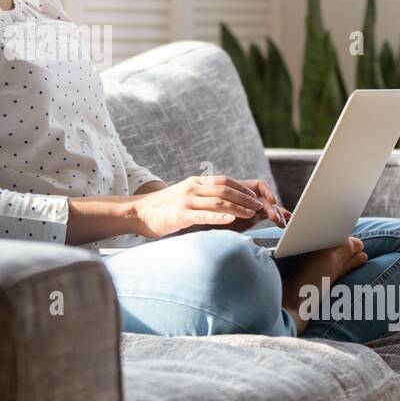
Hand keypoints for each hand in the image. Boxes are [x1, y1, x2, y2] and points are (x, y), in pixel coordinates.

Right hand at [174, 178, 289, 233]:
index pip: (225, 181)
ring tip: (252, 213)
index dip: (243, 188)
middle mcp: (193, 188)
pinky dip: (219, 217)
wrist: (138, 212)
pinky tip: (231, 220)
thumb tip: (227, 206)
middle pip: (225, 189)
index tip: (257, 196)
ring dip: (238, 207)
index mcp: (196, 182)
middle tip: (261, 206)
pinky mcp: (180, 215)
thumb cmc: (164, 208)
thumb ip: (203, 197)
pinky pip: (203, 215)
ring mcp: (186, 200)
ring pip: (218, 201)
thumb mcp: (186, 196)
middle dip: (246, 197)